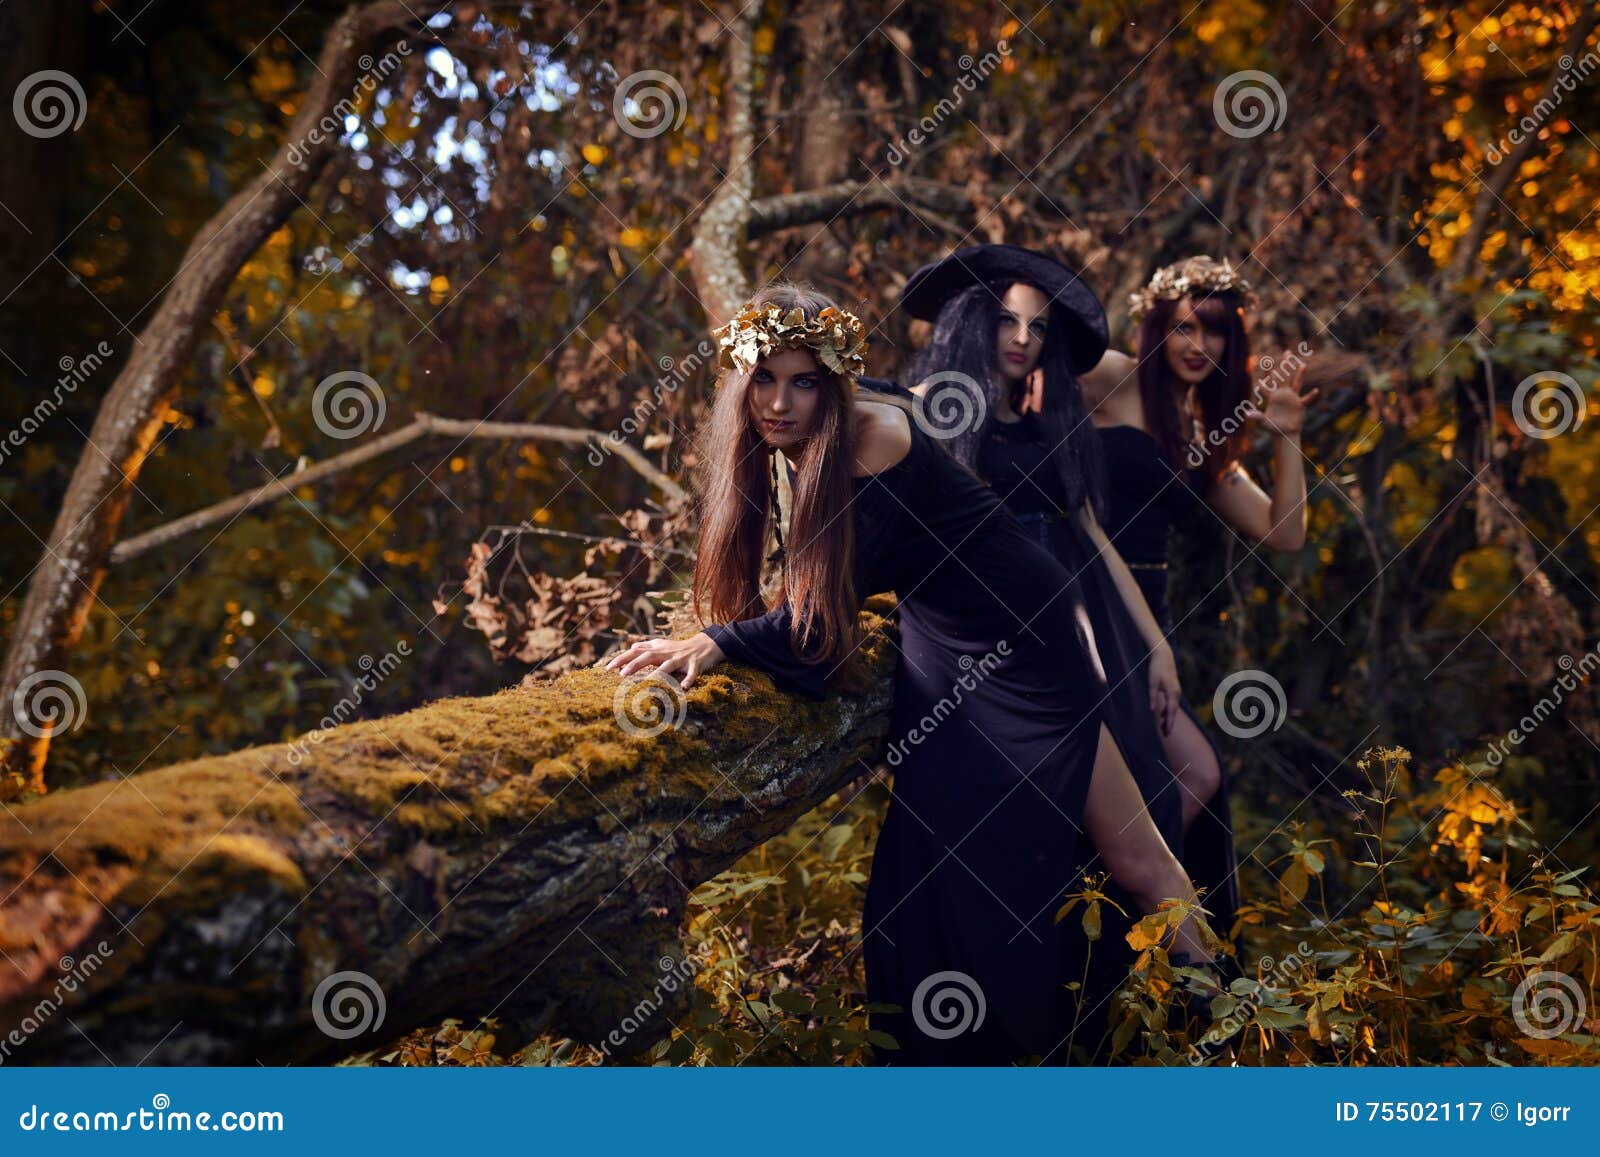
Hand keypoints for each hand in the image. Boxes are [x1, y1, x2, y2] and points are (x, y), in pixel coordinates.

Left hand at [603, 632, 724, 688]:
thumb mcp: (662, 645)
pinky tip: (685, 687)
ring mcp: (681, 658)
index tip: (608, 667)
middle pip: (648, 656)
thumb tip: (631, 647)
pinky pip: (692, 673)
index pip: (636, 651)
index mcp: (657, 648)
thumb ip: (646, 646)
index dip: (623, 658)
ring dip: (658, 673)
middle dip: (635, 664)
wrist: (705, 645)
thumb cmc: (679, 648)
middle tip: (621, 674)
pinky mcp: (695, 664)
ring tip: (647, 682)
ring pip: (668, 665)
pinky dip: (689, 679)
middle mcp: (667, 652)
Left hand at [1148, 643, 1181, 736]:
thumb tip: (1152, 710)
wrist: (1164, 657)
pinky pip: (1172, 703)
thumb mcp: (1152, 683)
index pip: (1171, 711)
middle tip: (1166, 735)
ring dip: (1169, 718)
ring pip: (1173, 708)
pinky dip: (1168, 711)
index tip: (1167, 731)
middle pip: (1173, 711)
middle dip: (1170, 723)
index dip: (1169, 722)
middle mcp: (1176, 693)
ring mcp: (1176, 691)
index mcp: (1172, 692)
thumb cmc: (1156, 669)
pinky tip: (1162, 716)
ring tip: (1164, 729)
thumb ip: (1152, 697)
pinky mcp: (1173, 690)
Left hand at [1243, 364, 1318, 440]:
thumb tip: (1246, 414)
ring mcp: (1292, 398)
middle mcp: (1283, 394)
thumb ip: (1257, 417)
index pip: (1268, 384)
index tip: (1265, 363)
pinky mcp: (1300, 404)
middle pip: (1284, 376)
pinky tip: (1316, 391)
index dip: (1266, 376)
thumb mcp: (1264, 423)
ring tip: (1303, 364)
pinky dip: (1311, 396)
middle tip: (1287, 352)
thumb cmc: (1273, 427)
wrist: (1285, 433)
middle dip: (1284, 365)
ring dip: (1300, 374)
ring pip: (1296, 382)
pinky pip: (1306, 399)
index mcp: (1273, 397)